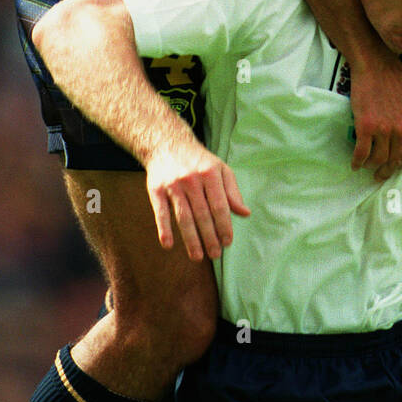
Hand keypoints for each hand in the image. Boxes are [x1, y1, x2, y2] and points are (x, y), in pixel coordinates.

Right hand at [145, 138, 250, 261]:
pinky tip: (168, 244)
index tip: (228, 242)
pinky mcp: (156, 189)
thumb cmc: (199, 161)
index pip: (220, 205)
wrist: (168, 144)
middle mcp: (192, 179)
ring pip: (183, 217)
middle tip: (215, 254)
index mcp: (210, 174)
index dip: (224, 225)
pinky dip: (164, 229)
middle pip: (202, 214)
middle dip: (210, 237)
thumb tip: (245, 213)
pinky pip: (161, 212)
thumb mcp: (220, 169)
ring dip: (191, 239)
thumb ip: (232, 192)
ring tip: (198, 256)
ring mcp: (173, 185)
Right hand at [350, 47, 401, 181]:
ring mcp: (384, 130)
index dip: (400, 163)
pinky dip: (357, 161)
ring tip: (365, 165)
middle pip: (393, 161)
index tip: (393, 164)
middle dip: (385, 170)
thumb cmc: (396, 78)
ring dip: (370, 166)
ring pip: (377, 159)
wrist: (376, 65)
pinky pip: (361, 153)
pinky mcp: (366, 127)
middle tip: (378, 173)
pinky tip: (354, 163)